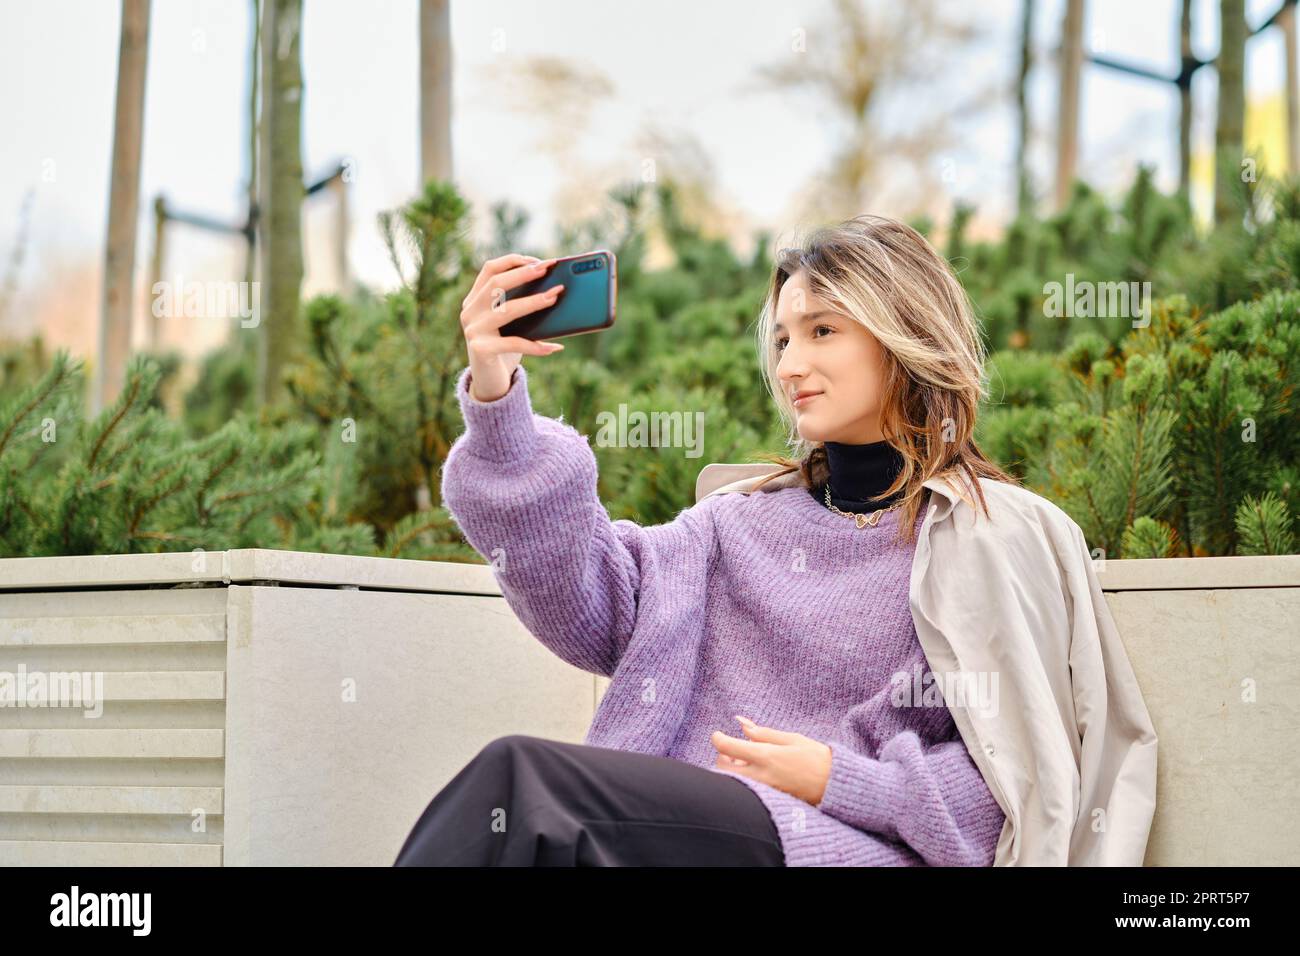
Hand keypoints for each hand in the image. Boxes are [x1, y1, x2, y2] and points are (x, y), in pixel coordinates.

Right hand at [459, 253, 567, 401]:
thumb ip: (519, 305)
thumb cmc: (504, 347)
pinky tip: (554, 347)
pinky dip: (537, 346)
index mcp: (474, 299)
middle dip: (525, 274)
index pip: (490, 269)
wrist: (488, 381)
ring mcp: (473, 330)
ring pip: (506, 310)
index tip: (539, 261)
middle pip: (497, 283)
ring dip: (534, 302)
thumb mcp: (509, 323)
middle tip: (548, 269)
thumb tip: (555, 290)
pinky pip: (514, 343)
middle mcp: (470, 311)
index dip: (514, 261)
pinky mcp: (481, 350)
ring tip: (554, 298)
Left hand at [711, 716, 833, 805]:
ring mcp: (764, 790)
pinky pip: (746, 789)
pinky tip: (754, 773)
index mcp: (766, 756)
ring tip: (744, 761)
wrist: (834, 785)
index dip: (717, 739)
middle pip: (723, 768)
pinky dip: (742, 780)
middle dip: (721, 757)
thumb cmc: (815, 757)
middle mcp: (761, 775)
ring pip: (732, 781)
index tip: (718, 735)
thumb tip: (740, 722)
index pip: (727, 747)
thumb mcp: (790, 738)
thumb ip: (762, 733)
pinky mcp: (768, 800)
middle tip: (731, 750)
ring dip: (731, 770)